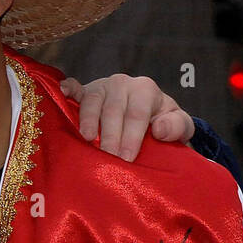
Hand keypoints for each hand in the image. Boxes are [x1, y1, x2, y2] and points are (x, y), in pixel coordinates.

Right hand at [60, 73, 193, 161]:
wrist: (152, 117)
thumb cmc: (165, 124)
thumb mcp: (181, 126)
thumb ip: (177, 127)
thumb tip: (158, 129)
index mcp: (145, 89)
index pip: (137, 114)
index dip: (131, 136)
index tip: (126, 158)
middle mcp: (122, 84)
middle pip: (113, 110)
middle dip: (110, 136)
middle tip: (108, 158)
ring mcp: (102, 86)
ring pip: (92, 101)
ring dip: (88, 120)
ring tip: (86, 139)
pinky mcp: (85, 92)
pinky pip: (75, 89)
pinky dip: (67, 90)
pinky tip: (61, 94)